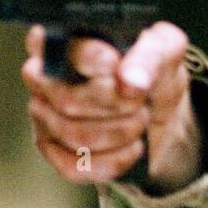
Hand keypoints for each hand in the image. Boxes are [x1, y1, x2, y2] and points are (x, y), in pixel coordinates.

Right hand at [22, 22, 203, 193]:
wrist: (161, 111)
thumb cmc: (152, 72)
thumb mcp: (165, 50)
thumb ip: (149, 56)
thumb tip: (130, 81)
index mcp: (64, 40)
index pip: (57, 48)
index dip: (89, 59)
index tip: (114, 63)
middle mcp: (42, 76)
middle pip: (67, 100)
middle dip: (117, 104)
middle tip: (140, 98)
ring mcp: (42, 114)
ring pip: (74, 135)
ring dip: (121, 132)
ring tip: (139, 119)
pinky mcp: (51, 149)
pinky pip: (75, 167)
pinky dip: (115, 160)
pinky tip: (131, 146)